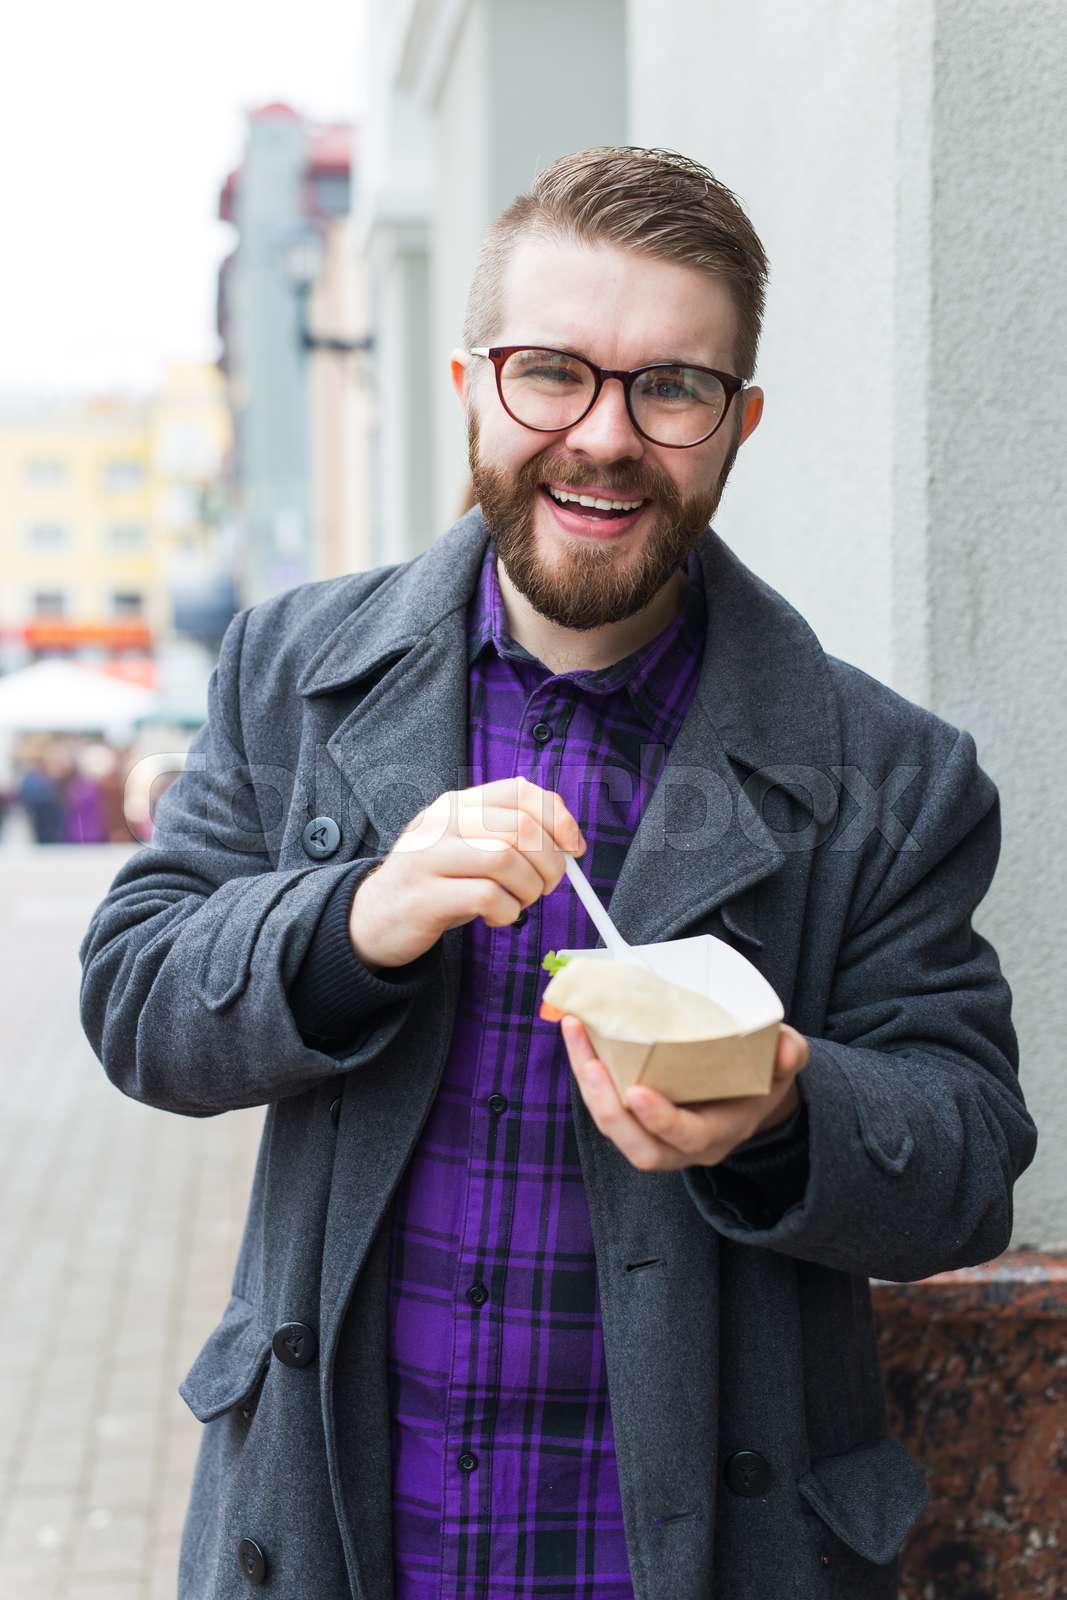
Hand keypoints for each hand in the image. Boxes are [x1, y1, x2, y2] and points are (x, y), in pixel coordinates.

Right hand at [349, 776, 585, 969]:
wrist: (374, 917)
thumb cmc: (436, 882)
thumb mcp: (467, 845)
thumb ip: (507, 834)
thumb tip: (567, 840)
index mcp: (457, 804)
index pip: (520, 791)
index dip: (559, 818)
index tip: (574, 847)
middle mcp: (441, 822)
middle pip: (519, 828)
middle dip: (550, 863)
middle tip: (547, 886)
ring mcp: (428, 857)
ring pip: (506, 861)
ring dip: (529, 889)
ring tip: (519, 902)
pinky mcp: (425, 896)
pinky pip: (487, 897)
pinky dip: (507, 913)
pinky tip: (497, 917)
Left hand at [560, 1019, 809, 1171]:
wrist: (745, 1088)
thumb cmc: (762, 1072)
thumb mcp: (784, 1062)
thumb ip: (790, 1054)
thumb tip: (786, 1050)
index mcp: (720, 1134)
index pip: (688, 1139)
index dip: (662, 1120)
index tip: (637, 1091)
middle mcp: (681, 1146)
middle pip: (639, 1147)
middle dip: (609, 1109)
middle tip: (592, 1064)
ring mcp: (653, 1134)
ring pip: (613, 1126)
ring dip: (588, 1086)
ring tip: (576, 1034)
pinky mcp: (633, 1115)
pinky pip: (604, 1103)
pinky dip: (586, 1070)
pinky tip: (578, 1032)